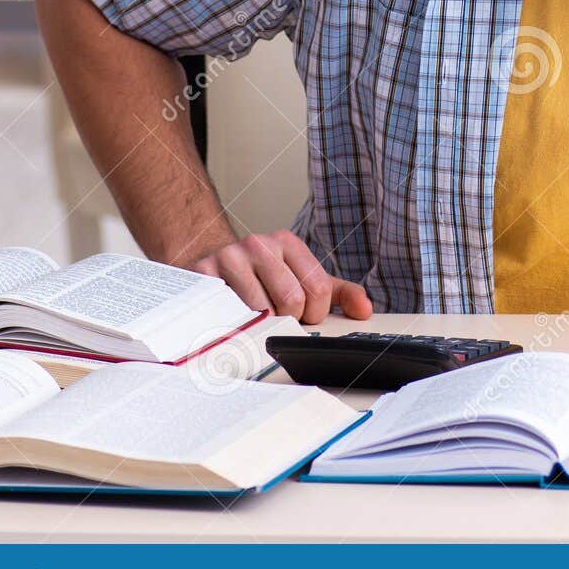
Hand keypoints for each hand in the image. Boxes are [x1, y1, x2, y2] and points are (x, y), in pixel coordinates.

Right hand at [191, 230, 372, 324]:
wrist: (208, 263)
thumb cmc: (260, 277)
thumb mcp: (300, 278)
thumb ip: (337, 292)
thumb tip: (365, 310)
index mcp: (287, 242)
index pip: (318, 289)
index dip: (313, 314)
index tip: (302, 316)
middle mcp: (259, 244)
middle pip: (291, 301)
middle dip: (288, 320)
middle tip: (276, 319)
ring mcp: (229, 258)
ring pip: (260, 311)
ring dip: (260, 326)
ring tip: (254, 319)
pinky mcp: (203, 275)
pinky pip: (229, 314)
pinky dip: (236, 326)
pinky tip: (234, 322)